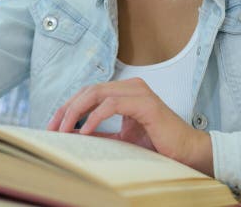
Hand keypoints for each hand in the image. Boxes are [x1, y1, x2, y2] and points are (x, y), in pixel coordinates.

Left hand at [47, 77, 213, 175]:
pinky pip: (112, 105)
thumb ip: (101, 133)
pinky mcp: (145, 103)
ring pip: (97, 94)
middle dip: (66, 109)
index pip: (89, 93)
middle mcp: (131, 86)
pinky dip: (94, 117)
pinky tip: (84, 132)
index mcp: (126, 91)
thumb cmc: (159, 145)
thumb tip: (72, 134)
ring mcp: (139, 92)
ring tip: (63, 130)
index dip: (68, 107)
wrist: (188, 153)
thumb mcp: (122, 139)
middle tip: (52, 127)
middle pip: (88, 91)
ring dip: (76, 112)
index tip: (52, 125)